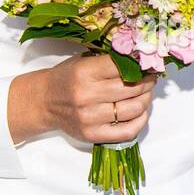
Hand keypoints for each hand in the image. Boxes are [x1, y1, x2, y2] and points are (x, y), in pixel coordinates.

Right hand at [7, 54, 155, 144]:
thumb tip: (140, 59)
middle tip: (150, 78)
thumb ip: (107, 60)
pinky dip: (140, 121)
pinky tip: (141, 112)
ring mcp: (90, 118)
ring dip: (146, 99)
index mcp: (84, 72)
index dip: (140, 64)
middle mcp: (87, 96)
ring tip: (146, 93)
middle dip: (147, 81)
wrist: (43, 102)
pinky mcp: (93, 135)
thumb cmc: (65, 79)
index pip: (123, 66)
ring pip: (133, 108)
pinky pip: (127, 131)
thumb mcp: (81, 61)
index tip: (147, 63)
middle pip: (132, 88)